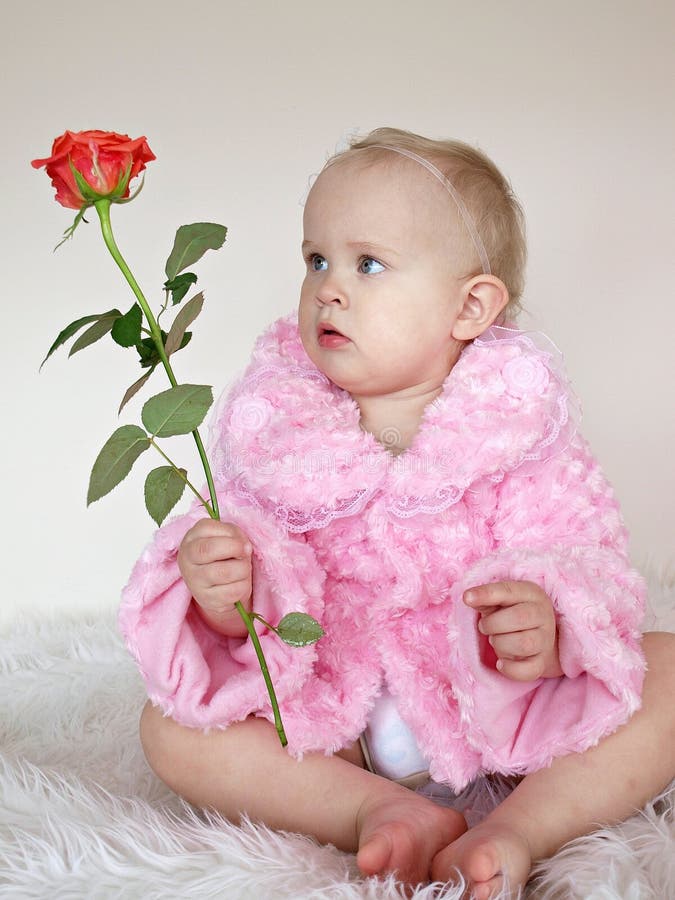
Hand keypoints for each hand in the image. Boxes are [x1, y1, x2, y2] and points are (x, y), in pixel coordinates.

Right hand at [178, 519, 252, 635]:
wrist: (217, 586)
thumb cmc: (223, 555)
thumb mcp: (226, 537)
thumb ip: (234, 535)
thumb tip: (245, 548)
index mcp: (191, 539)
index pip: (206, 528)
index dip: (230, 533)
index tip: (241, 541)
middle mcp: (187, 560)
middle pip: (210, 549)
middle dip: (235, 548)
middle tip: (246, 552)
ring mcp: (194, 581)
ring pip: (225, 571)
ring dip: (243, 568)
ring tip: (243, 568)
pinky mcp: (206, 599)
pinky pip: (233, 591)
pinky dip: (244, 585)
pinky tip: (239, 582)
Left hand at [463, 581, 561, 680]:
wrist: (538, 636)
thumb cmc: (512, 613)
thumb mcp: (500, 601)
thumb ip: (485, 599)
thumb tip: (469, 598)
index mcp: (531, 593)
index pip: (508, 591)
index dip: (486, 594)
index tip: (467, 598)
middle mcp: (542, 615)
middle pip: (518, 618)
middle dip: (492, 624)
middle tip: (484, 626)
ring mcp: (545, 640)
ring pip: (523, 644)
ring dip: (500, 644)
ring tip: (495, 640)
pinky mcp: (542, 662)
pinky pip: (528, 670)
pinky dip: (510, 669)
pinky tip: (500, 663)